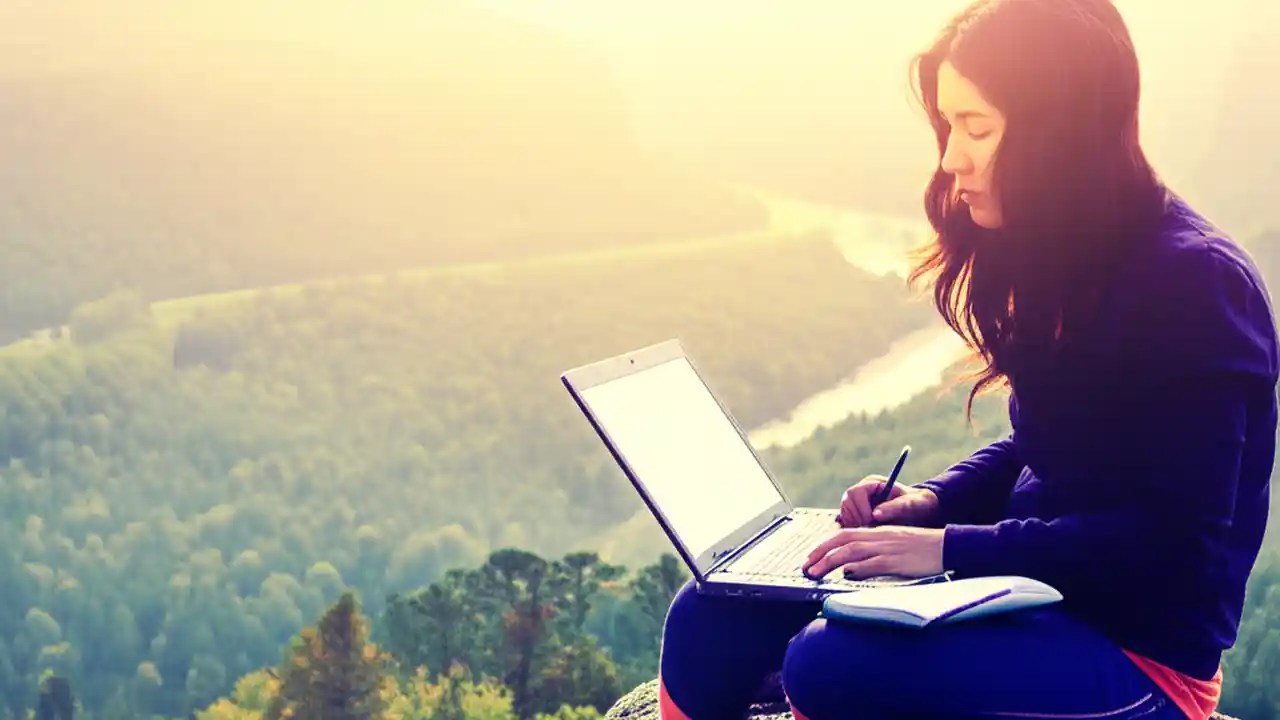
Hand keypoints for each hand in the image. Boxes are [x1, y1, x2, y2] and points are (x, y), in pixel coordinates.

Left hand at [801, 526, 943, 579]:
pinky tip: (845, 574)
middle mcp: (877, 537)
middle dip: (819, 553)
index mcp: (876, 532)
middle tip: (805, 567)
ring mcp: (886, 549)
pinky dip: (856, 568)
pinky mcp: (896, 562)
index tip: (810, 557)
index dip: (824, 545)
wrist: (945, 546)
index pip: (843, 534)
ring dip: (829, 562)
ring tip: (815, 573)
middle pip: (841, 541)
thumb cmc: (920, 548)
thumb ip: (873, 551)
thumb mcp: (893, 544)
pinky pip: (872, 563)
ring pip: (851, 551)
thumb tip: (851, 566)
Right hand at [837, 477, 940, 527]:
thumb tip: (875, 514)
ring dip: (855, 526)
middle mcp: (861, 490)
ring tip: (871, 533)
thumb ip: (894, 507)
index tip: (873, 523)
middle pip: (846, 503)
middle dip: (857, 519)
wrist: (920, 511)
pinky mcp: (855, 514)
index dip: (861, 510)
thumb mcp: (910, 504)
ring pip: (844, 514)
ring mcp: (856, 502)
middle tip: (871, 531)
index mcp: (873, 482)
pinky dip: (853, 530)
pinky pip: (846, 523)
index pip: (855, 493)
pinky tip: (866, 536)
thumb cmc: (916, 504)